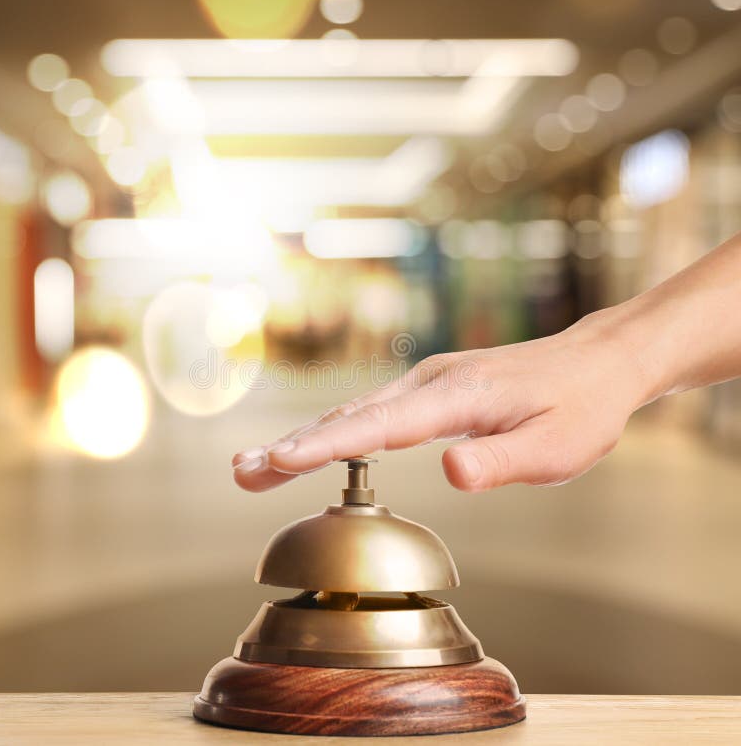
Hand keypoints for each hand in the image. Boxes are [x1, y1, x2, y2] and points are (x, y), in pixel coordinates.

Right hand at [232, 307, 651, 493]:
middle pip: (352, 417)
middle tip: (243, 472)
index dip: (328, 445)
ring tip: (257, 466)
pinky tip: (313, 447)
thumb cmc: (579, 408)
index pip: (382, 426)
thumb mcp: (557, 447)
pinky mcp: (430, 390)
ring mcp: (428, 382)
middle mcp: (432, 382)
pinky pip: (372, 412)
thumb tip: (449, 473)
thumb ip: (502, 462)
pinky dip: (334, 431)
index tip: (280, 461)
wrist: (594, 364)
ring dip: (305, 439)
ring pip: (355, 412)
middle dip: (295, 446)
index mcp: (459, 396)